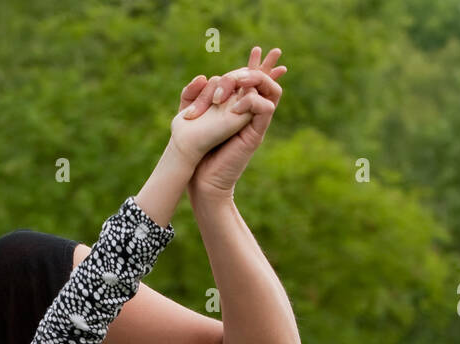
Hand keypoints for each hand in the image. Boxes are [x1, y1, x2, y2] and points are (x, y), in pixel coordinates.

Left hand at [179, 46, 285, 199]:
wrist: (200, 179)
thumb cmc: (194, 151)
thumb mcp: (188, 116)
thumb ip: (193, 95)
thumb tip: (203, 76)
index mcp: (235, 108)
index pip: (252, 82)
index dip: (257, 65)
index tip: (257, 49)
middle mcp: (248, 114)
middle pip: (266, 83)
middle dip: (259, 68)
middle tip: (244, 68)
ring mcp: (253, 123)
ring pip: (272, 92)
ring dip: (259, 80)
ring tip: (242, 79)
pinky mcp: (255, 134)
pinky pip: (266, 109)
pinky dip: (254, 100)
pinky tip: (237, 104)